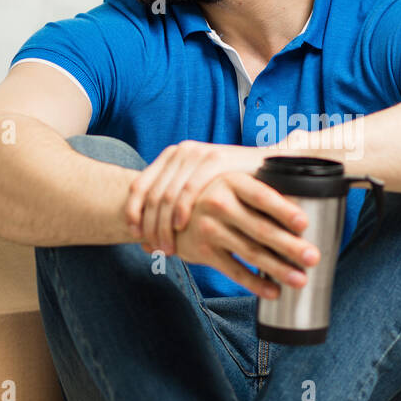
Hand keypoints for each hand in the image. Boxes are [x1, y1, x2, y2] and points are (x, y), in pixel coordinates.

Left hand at [125, 140, 272, 255]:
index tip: (135, 236)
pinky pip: (189, 189)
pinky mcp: (214, 160)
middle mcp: (181, 151)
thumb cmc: (233, 185)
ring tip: (167, 247)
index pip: (139, 185)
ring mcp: (197, 154)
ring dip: (164, 224)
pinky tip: (181, 228)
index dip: (132, 212)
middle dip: (150, 225)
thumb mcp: (199, 192)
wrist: (268, 167)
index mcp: (172, 156)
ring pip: (167, 195)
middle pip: (152, 194)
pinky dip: (182, 211)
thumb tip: (142, 241)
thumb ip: (174, 206)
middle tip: (154, 249)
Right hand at [161, 170, 320, 298]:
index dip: (283, 210)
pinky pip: (234, 270)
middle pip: (261, 229)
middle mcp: (218, 203)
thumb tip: (308, 152)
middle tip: (314, 258)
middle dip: (290, 246)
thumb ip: (265, 175)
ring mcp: (208, 228)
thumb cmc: (215, 195)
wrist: (168, 213)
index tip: (304, 224)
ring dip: (278, 269)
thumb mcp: (233, 179)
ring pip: (250, 253)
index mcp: (232, 181)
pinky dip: (255, 284)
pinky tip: (273, 292)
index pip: (262, 196)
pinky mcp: (201, 251)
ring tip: (300, 280)